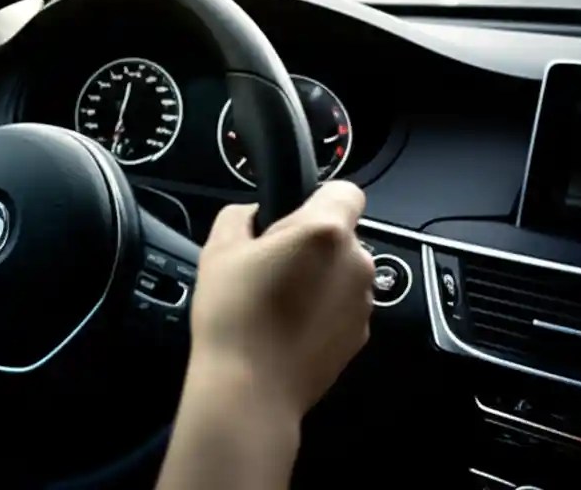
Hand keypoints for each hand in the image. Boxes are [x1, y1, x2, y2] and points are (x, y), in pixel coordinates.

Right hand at [188, 182, 372, 416]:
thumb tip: (254, 215)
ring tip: (275, 301)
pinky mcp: (360, 335)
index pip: (346, 190)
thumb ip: (241, 215)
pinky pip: (341, 307)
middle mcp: (356, 263)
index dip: (317, 199)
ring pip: (342, 273)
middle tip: (270, 265)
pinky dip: (321, 311)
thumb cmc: (234, 315)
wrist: (250, 389)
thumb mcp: (218, 248)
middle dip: (311, 244)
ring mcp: (362, 303)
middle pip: (341, 236)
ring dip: (318, 278)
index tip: (289, 219)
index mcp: (325, 232)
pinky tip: (287, 327)